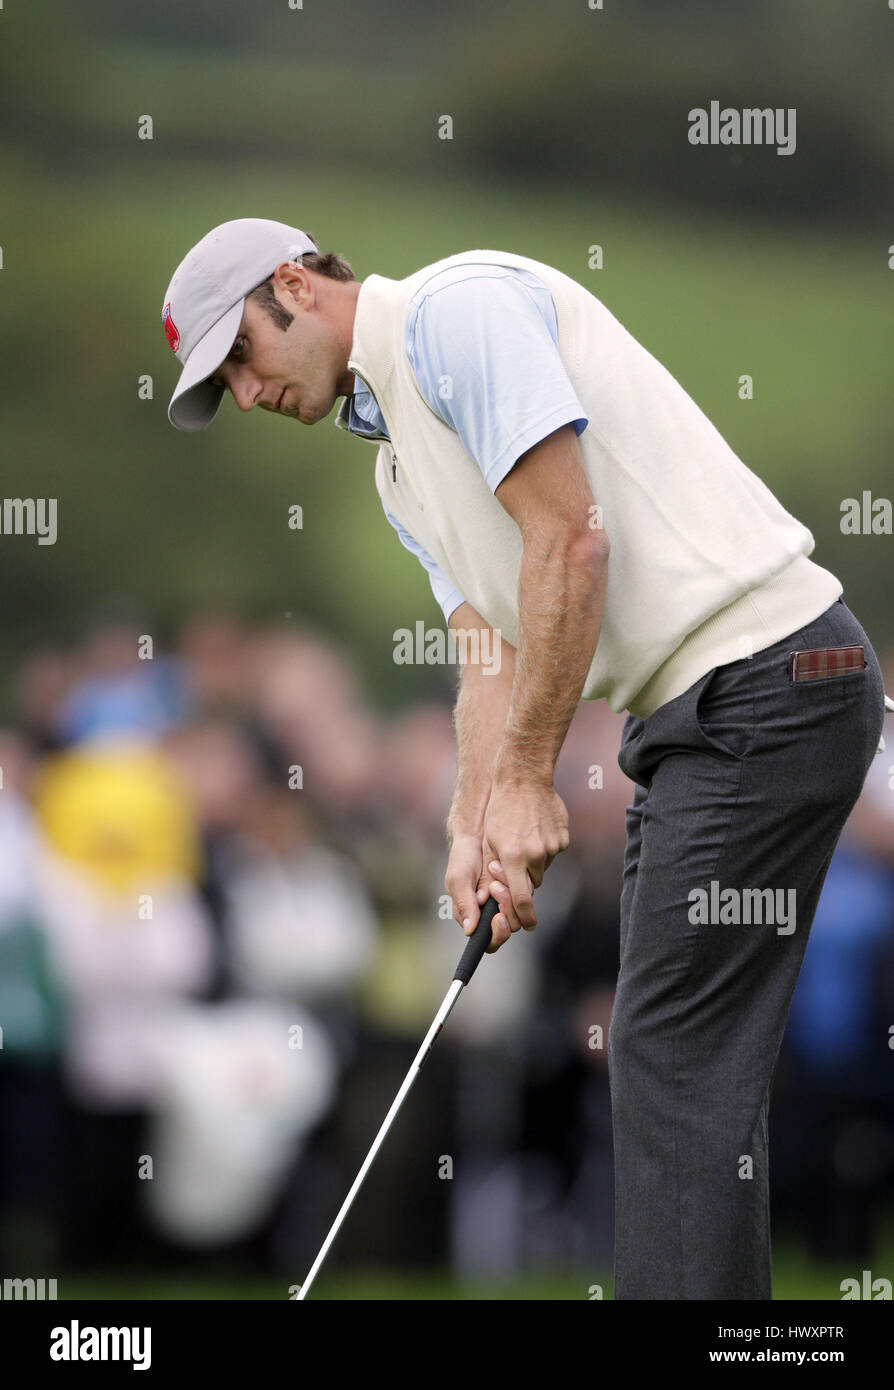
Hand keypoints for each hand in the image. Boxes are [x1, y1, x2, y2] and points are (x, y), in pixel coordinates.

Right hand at [444, 830, 512, 953]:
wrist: (477, 834)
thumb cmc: (463, 858)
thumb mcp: (458, 879)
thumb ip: (463, 904)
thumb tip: (470, 930)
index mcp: (473, 917)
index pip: (489, 941)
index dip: (497, 934)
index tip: (499, 917)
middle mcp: (491, 913)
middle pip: (509, 928)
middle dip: (505, 907)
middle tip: (495, 886)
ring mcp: (505, 901)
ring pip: (518, 911)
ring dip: (509, 892)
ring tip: (494, 870)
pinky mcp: (517, 888)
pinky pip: (525, 893)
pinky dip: (516, 881)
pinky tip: (501, 867)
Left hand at [482, 778, 569, 937]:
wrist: (523, 778)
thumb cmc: (500, 810)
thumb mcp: (488, 841)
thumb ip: (493, 871)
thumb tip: (495, 896)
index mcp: (513, 857)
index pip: (522, 900)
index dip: (524, 918)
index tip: (526, 925)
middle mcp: (535, 855)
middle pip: (532, 884)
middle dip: (523, 880)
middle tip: (513, 860)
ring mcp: (552, 846)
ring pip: (543, 868)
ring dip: (533, 862)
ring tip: (522, 838)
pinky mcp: (563, 837)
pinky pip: (553, 853)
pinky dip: (544, 848)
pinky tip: (534, 830)